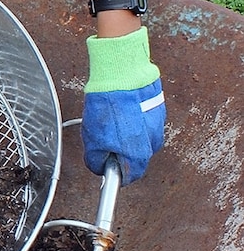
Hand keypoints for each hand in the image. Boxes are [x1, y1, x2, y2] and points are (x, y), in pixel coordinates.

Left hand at [81, 27, 165, 185]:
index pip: (130, 176)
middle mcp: (152, 142)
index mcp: (137, 154)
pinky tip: (122, 112)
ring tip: (113, 122)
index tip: (109, 171)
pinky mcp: (158, 109)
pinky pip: (145, 123)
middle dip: (121, 154)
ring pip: (142, 140)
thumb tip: (99, 166)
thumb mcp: (92, 140)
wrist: (121, 74)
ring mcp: (157, 124)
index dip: (117, 176)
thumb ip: (96, 159)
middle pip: (137, 158)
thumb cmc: (107, 106)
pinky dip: (135, 121)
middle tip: (106, 141)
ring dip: (129, 136)